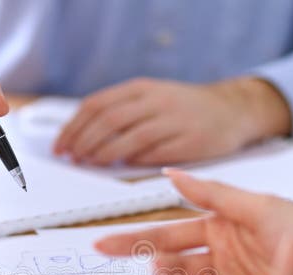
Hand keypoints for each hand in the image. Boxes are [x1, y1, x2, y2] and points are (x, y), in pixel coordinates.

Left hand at [53, 77, 290, 166]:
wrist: (232, 110)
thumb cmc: (184, 108)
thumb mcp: (151, 98)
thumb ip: (120, 112)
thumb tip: (83, 137)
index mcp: (141, 88)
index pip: (96, 105)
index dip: (73, 127)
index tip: (60, 145)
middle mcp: (155, 101)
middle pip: (108, 121)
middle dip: (83, 142)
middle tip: (71, 157)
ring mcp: (173, 121)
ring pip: (128, 138)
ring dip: (104, 154)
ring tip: (89, 164)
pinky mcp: (189, 141)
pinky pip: (154, 154)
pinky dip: (133, 162)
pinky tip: (121, 169)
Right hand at [95, 170, 292, 274]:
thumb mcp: (261, 208)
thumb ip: (213, 194)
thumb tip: (172, 175)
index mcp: (220, 226)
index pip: (167, 233)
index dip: (135, 240)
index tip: (104, 244)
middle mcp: (221, 255)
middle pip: (172, 263)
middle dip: (160, 266)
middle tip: (157, 269)